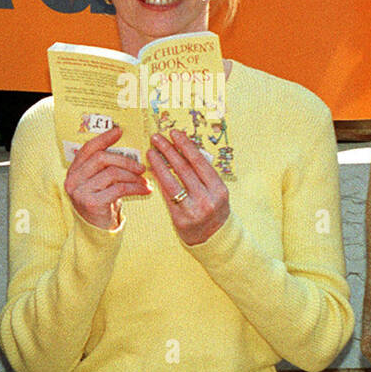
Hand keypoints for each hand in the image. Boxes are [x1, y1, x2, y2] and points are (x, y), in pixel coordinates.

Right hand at [64, 126, 148, 229]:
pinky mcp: (92, 203)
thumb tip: (124, 146)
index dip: (104, 138)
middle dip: (125, 160)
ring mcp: (81, 192)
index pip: (87, 149)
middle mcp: (73, 181)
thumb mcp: (100, 182)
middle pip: (101, 159)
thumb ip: (104, 167)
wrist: (97, 231)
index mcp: (73, 172)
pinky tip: (145, 190)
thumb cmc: (102, 202)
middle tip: (141, 167)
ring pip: (112, 173)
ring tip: (145, 181)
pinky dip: (136, 187)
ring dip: (133, 176)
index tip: (120, 131)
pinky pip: (119, 188)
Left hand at [147, 129, 229, 244]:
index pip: (200, 162)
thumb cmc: (213, 208)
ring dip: (160, 164)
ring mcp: (193, 210)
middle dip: (169, 150)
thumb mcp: (216, 191)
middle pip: (184, 169)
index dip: (186, 146)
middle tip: (157, 137)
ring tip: (151, 151)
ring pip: (172, 182)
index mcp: (219, 189)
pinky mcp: (180, 218)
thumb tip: (184, 149)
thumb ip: (203, 174)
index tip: (175, 133)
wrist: (213, 237)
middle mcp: (207, 199)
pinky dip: (158, 180)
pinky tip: (151, 170)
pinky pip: (166, 195)